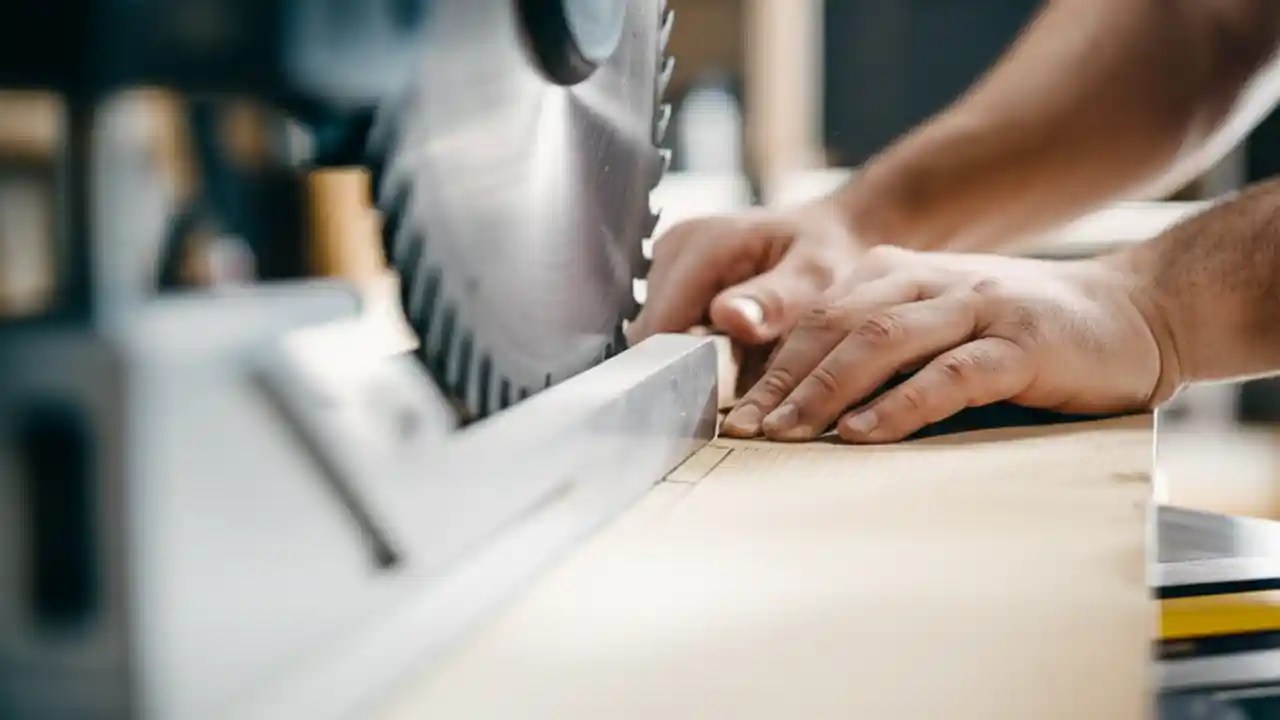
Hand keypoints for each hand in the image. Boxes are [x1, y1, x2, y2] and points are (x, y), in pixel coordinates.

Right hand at [628, 199, 862, 344]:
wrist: (834, 235)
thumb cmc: (830, 256)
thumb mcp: (817, 277)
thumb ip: (775, 301)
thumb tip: (728, 317)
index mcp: (704, 243)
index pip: (662, 326)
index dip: (689, 366)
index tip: (730, 385)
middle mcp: (674, 248)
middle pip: (656, 334)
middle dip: (695, 361)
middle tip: (749, 365)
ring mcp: (668, 262)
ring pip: (660, 335)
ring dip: (696, 353)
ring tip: (745, 350)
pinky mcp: (671, 278)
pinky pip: (670, 326)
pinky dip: (697, 342)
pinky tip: (733, 338)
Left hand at [722, 246, 1175, 442]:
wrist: (1135, 311)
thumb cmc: (1024, 334)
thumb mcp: (941, 325)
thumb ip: (883, 346)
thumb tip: (803, 400)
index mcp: (899, 273)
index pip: (817, 315)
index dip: (770, 362)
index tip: (736, 412)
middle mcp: (931, 281)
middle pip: (836, 326)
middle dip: (783, 380)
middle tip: (746, 429)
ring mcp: (978, 307)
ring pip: (881, 342)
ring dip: (826, 391)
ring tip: (787, 435)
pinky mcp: (1023, 344)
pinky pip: (950, 373)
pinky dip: (902, 404)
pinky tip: (864, 433)